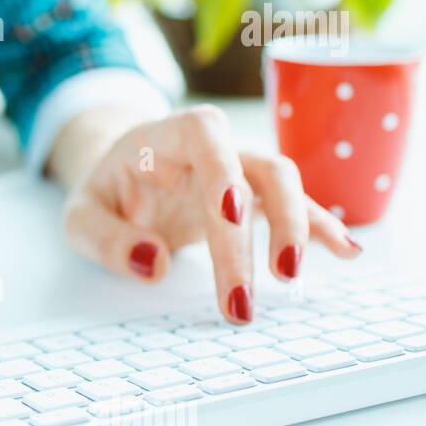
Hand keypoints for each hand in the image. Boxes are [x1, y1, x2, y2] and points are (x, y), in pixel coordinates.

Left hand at [58, 105, 361, 323]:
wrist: (121, 176)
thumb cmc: (103, 193)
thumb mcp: (78, 217)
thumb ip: (106, 238)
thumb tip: (152, 263)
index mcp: (165, 137)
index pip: (204, 134)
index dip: (223, 167)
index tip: (230, 215)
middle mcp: (211, 148)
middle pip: (256, 168)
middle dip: (264, 226)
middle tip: (253, 291)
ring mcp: (238, 171)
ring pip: (283, 185)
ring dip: (296, 229)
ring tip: (291, 279)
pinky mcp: (254, 199)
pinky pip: (295, 207)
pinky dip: (321, 227)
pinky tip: (347, 252)